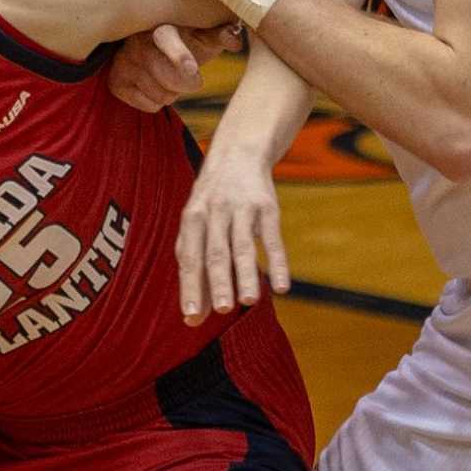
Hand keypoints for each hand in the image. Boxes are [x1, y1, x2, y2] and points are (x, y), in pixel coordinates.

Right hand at [108, 22, 239, 112]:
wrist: (153, 45)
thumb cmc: (188, 39)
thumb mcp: (206, 35)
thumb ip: (222, 34)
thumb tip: (234, 38)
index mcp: (161, 26)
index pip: (166, 39)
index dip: (180, 55)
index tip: (193, 70)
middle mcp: (138, 42)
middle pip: (168, 78)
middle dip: (187, 84)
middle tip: (191, 76)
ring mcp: (123, 62)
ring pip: (160, 95)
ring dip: (172, 92)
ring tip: (168, 77)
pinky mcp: (115, 81)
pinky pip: (148, 105)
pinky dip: (157, 101)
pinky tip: (154, 85)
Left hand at [175, 149, 289, 327]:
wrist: (238, 152)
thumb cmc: (212, 202)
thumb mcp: (196, 225)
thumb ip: (195, 267)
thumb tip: (192, 317)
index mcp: (192, 219)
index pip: (189, 258)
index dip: (190, 288)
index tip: (190, 317)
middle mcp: (214, 212)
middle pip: (215, 252)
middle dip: (218, 282)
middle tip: (223, 310)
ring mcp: (241, 208)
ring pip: (243, 246)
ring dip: (246, 274)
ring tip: (248, 301)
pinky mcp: (267, 206)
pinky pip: (272, 238)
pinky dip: (278, 263)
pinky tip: (281, 286)